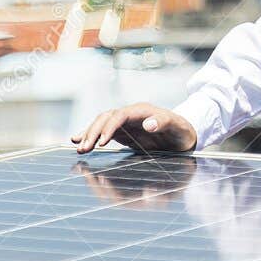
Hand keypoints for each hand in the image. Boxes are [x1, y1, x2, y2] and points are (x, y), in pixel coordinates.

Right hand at [71, 102, 197, 154]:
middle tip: (85, 149)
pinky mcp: (122, 132)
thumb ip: (165, 124)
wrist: (183, 135)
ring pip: (101, 123)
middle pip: (106, 118)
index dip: (110, 127)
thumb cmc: (182, 132)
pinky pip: (102, 131)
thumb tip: (149, 123)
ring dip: (89, 135)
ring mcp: (125, 123)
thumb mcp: (178, 128)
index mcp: (143, 111)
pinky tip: (77, 141)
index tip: (102, 142)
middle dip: (94, 132)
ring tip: (79, 148)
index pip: (120, 116)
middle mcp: (131, 114)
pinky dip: (90, 135)